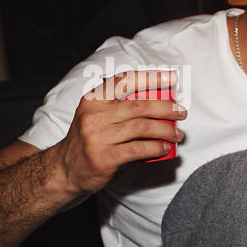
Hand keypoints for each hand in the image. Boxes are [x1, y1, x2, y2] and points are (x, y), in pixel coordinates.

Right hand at [52, 69, 183, 195]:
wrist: (65, 169)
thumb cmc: (88, 140)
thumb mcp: (94, 116)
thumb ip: (117, 107)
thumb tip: (157, 102)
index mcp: (92, 100)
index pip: (124, 81)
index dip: (150, 77)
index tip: (171, 78)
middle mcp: (94, 116)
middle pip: (139, 106)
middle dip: (166, 108)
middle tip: (181, 112)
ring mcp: (98, 137)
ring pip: (142, 127)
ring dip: (165, 130)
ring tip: (177, 134)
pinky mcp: (105, 157)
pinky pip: (138, 149)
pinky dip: (156, 147)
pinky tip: (164, 148)